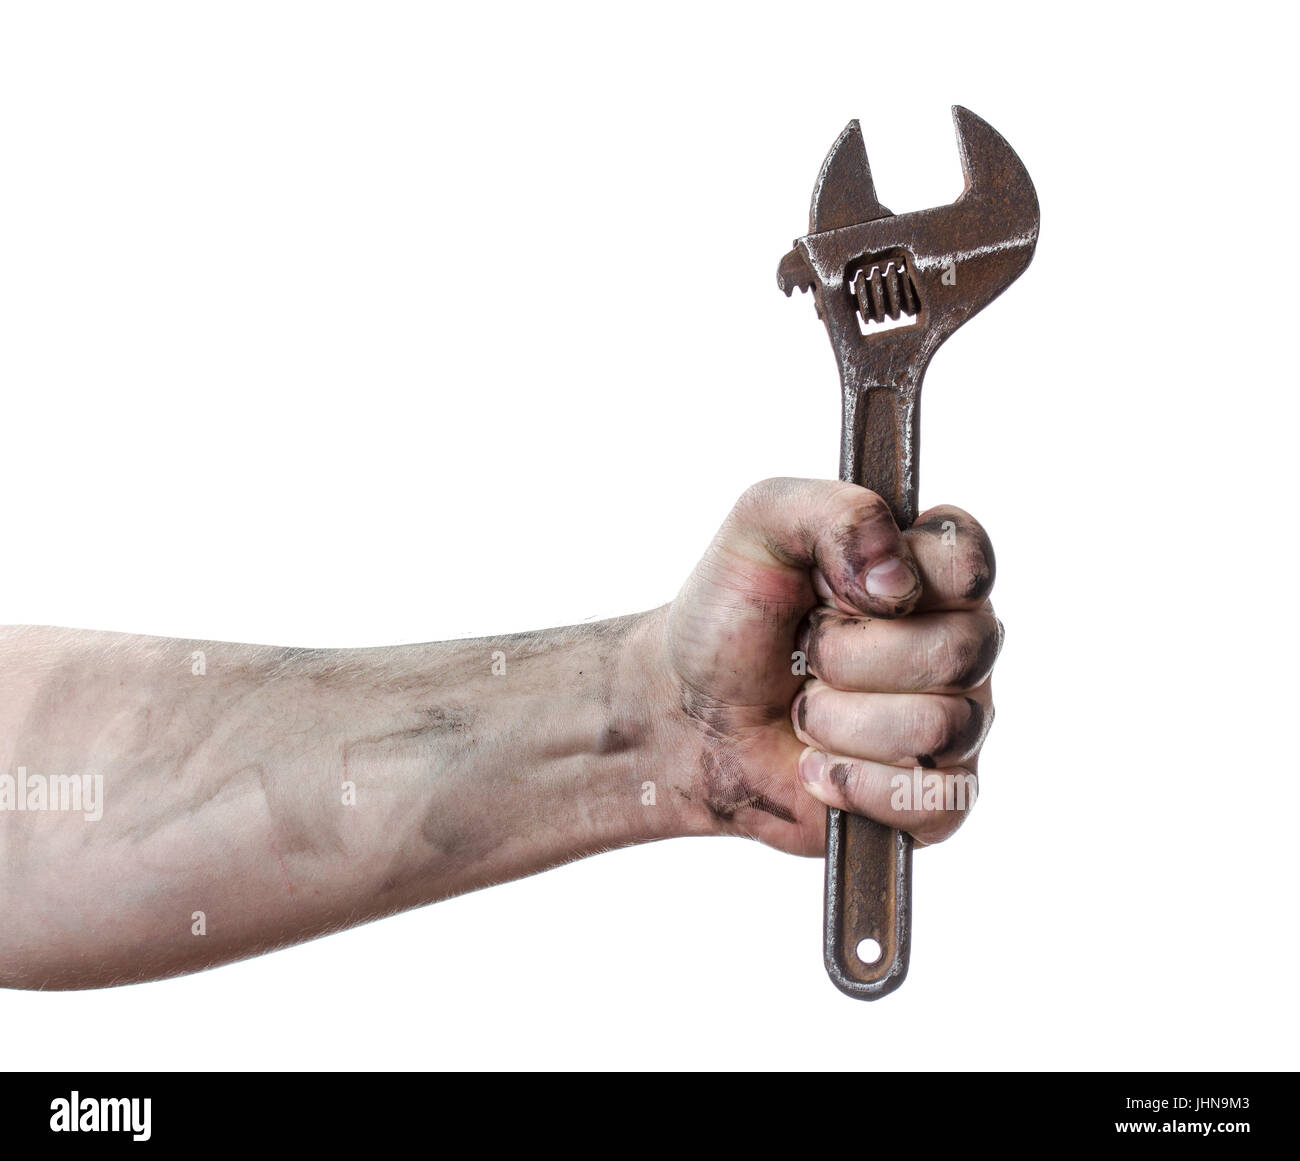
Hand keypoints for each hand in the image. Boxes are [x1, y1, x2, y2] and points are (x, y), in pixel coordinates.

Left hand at [655, 478, 1000, 854]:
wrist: (687, 710)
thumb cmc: (731, 615)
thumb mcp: (760, 526)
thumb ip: (834, 509)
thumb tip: (897, 578)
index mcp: (932, 571)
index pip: (971, 564)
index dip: (896, 580)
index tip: (831, 589)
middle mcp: (960, 643)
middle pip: (960, 651)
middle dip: (848, 655)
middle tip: (803, 653)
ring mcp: (956, 723)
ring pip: (938, 728)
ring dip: (838, 721)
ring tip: (803, 710)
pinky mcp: (936, 797)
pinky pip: (938, 802)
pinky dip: (855, 784)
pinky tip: (815, 767)